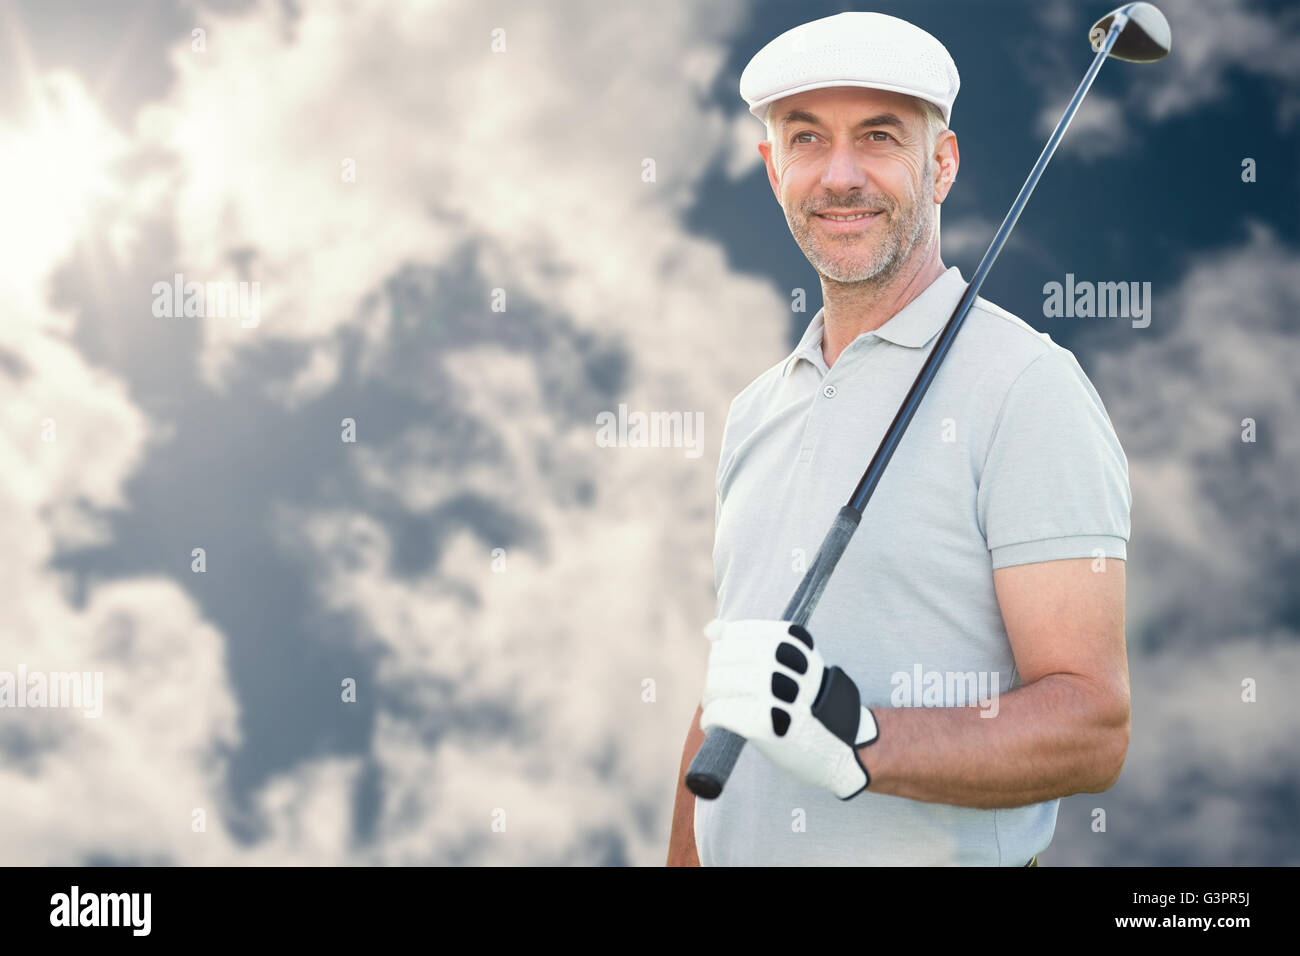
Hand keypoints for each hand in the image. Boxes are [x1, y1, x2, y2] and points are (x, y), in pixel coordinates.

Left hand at [699, 619, 878, 799]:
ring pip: (717, 683)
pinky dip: (712, 720)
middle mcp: (785, 659)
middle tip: (718, 693)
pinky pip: (721, 713)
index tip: (731, 670)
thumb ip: (747, 642)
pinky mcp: (770, 723)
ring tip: (716, 708)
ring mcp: (778, 690)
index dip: (724, 655)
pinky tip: (715, 724)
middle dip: (713, 676)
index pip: (733, 634)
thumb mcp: (785, 662)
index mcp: (790, 637)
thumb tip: (711, 628)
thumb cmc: (802, 700)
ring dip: (710, 698)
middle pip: (721, 657)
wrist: (838, 747)